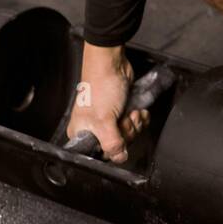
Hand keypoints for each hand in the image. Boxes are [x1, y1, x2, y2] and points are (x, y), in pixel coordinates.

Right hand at [65, 43, 148, 163]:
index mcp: (82, 133)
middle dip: (127, 131)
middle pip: (118, 145)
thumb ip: (112, 144)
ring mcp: (109, 121)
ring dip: (135, 123)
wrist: (113, 65)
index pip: (101, 154)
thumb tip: (119, 158)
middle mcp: (94, 129)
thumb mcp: (104, 121)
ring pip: (130, 135)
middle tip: (123, 119)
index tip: (117, 136)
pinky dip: (140, 117)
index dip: (113, 148)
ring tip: (130, 111)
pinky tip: (137, 110)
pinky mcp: (122, 112)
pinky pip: (136, 124)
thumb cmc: (101, 88)